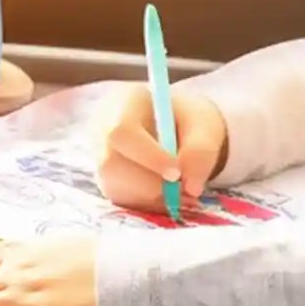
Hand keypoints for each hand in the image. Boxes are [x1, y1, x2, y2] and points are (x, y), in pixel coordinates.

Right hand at [92, 82, 227, 212]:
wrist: (179, 127)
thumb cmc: (188, 120)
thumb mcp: (204, 127)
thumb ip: (201, 151)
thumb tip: (191, 187)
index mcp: (124, 102)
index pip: (122, 131)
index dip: (148, 157)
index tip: (177, 173)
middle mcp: (102, 127)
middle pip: (111, 163)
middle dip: (150, 184)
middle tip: (183, 190)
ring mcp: (99, 155)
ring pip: (115, 186)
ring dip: (152, 196)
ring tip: (181, 191)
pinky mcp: (106, 179)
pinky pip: (121, 198)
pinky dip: (149, 203)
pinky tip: (169, 194)